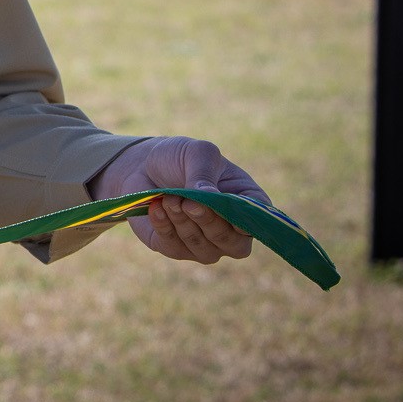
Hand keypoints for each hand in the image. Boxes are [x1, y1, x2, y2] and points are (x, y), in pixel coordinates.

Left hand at [88, 136, 271, 264]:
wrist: (144, 166)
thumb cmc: (180, 158)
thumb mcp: (196, 153)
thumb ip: (204, 173)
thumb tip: (210, 197)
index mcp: (246, 202)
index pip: (258, 222)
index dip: (247, 222)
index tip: (226, 209)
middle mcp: (232, 230)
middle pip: (233, 244)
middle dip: (209, 223)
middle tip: (188, 202)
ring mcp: (206, 243)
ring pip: (203, 249)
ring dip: (184, 222)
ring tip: (169, 197)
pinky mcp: (176, 248)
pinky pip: (175, 247)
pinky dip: (164, 226)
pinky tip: (157, 206)